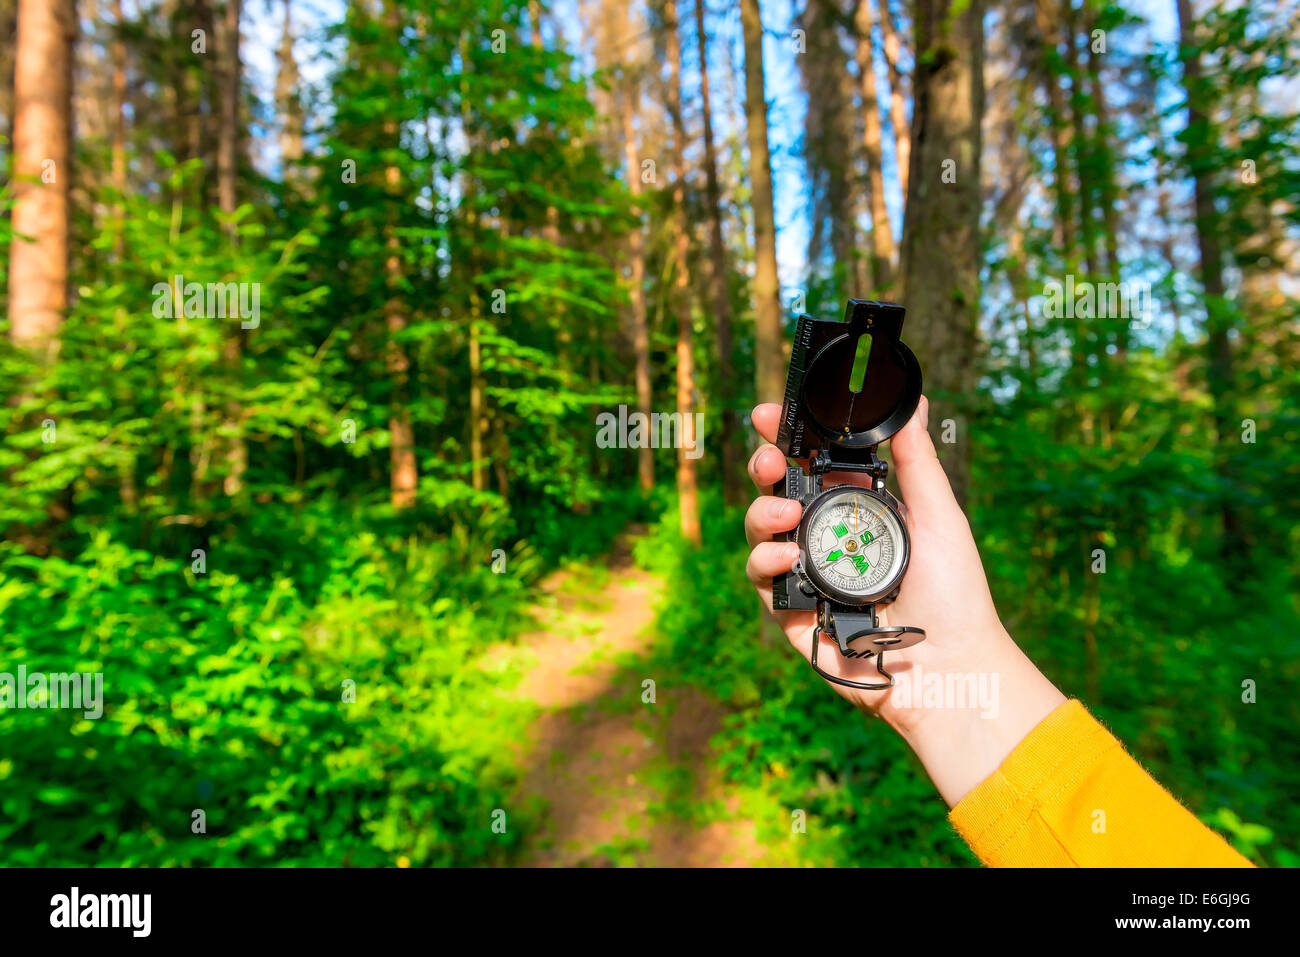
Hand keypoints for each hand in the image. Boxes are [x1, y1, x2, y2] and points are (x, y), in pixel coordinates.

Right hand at [744, 395, 1065, 805]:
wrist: (949, 669)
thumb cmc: (955, 596)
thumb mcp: (938, 518)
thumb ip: (917, 460)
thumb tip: (916, 402)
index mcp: (858, 508)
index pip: (813, 463)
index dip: (787, 436)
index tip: (772, 414)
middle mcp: (826, 537)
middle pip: (777, 490)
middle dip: (764, 467)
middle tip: (770, 461)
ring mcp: (806, 573)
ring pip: (760, 530)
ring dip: (761, 513)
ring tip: (783, 513)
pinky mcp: (792, 612)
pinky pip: (761, 579)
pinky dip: (766, 561)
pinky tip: (786, 557)